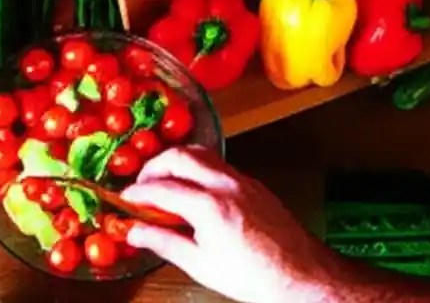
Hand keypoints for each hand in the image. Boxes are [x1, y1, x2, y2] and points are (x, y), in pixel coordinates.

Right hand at [121, 146, 344, 302]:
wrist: (304, 276)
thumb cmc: (256, 276)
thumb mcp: (201, 265)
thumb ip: (163, 242)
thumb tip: (134, 233)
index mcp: (209, 206)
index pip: (160, 188)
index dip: (136, 193)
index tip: (124, 200)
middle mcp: (225, 184)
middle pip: (177, 157)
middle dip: (152, 168)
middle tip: (141, 187)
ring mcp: (242, 180)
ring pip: (198, 153)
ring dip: (175, 162)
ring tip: (164, 183)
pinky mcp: (253, 184)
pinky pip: (217, 163)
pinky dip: (196, 168)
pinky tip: (193, 190)